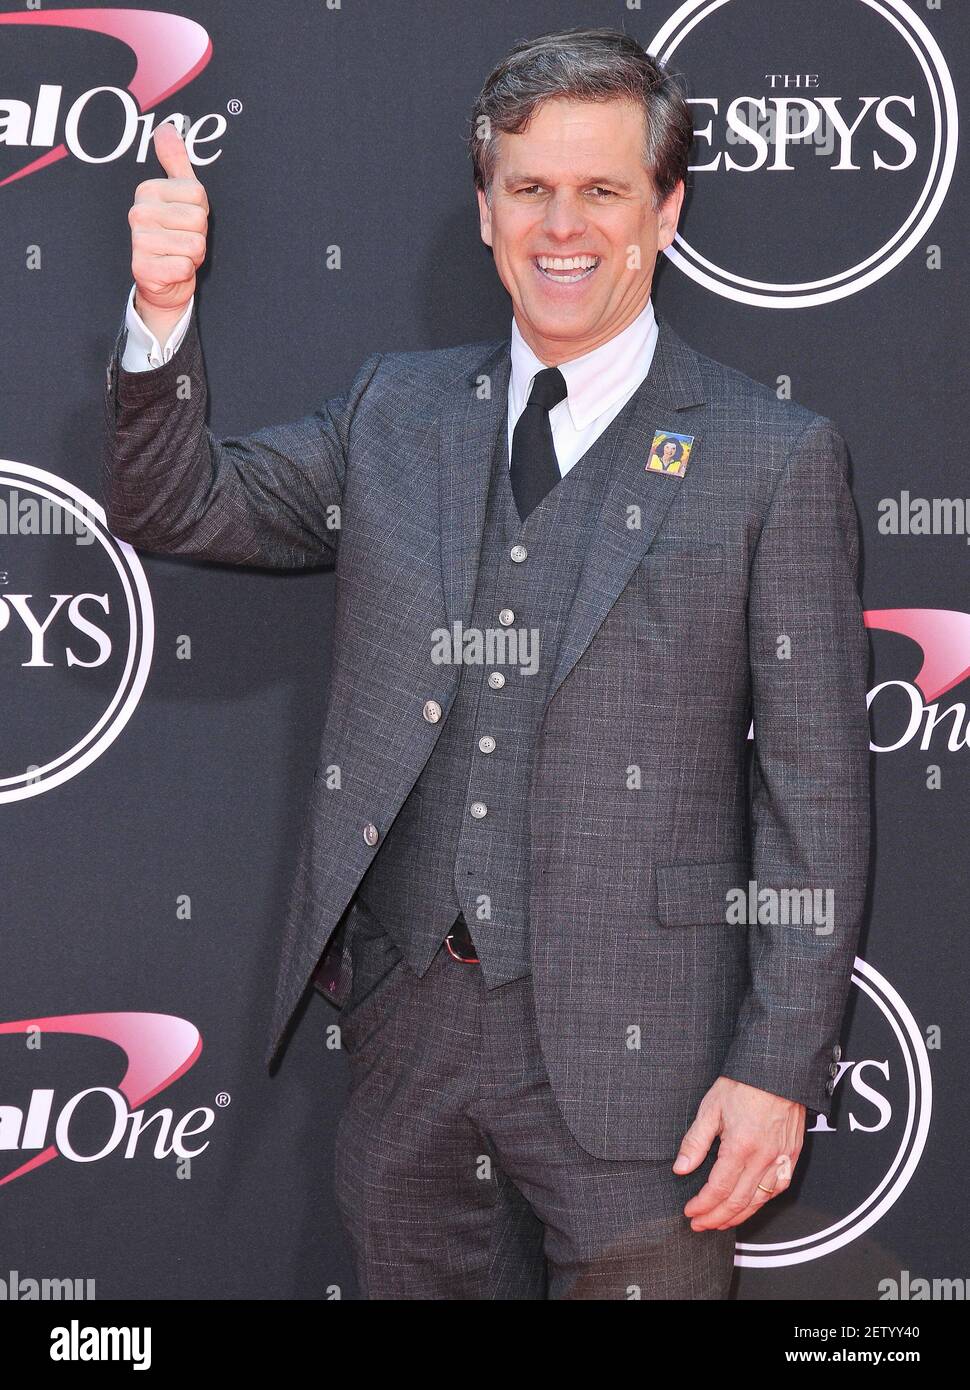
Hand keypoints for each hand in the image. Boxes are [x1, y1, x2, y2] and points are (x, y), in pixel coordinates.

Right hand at [129, 122, 208, 330]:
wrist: (162, 283)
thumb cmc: (174, 237)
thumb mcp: (179, 196)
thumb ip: (175, 163)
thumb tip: (167, 129)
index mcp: (148, 191)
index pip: (197, 195)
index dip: (200, 212)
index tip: (185, 221)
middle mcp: (139, 212)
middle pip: (198, 219)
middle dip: (198, 235)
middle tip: (181, 241)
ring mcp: (139, 240)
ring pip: (195, 245)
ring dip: (193, 255)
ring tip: (177, 255)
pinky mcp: (144, 268)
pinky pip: (185, 266)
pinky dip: (185, 272)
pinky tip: (172, 270)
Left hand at [673, 1076, 805, 1230]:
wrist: (777, 1069)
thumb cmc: (744, 1083)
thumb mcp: (711, 1108)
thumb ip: (695, 1141)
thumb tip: (681, 1167)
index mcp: (740, 1146)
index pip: (718, 1189)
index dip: (703, 1206)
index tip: (690, 1212)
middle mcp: (763, 1158)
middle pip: (739, 1202)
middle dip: (717, 1218)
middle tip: (700, 1225)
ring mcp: (781, 1158)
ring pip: (759, 1200)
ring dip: (739, 1216)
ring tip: (721, 1222)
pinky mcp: (792, 1155)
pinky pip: (778, 1188)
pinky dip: (762, 1202)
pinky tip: (750, 1204)